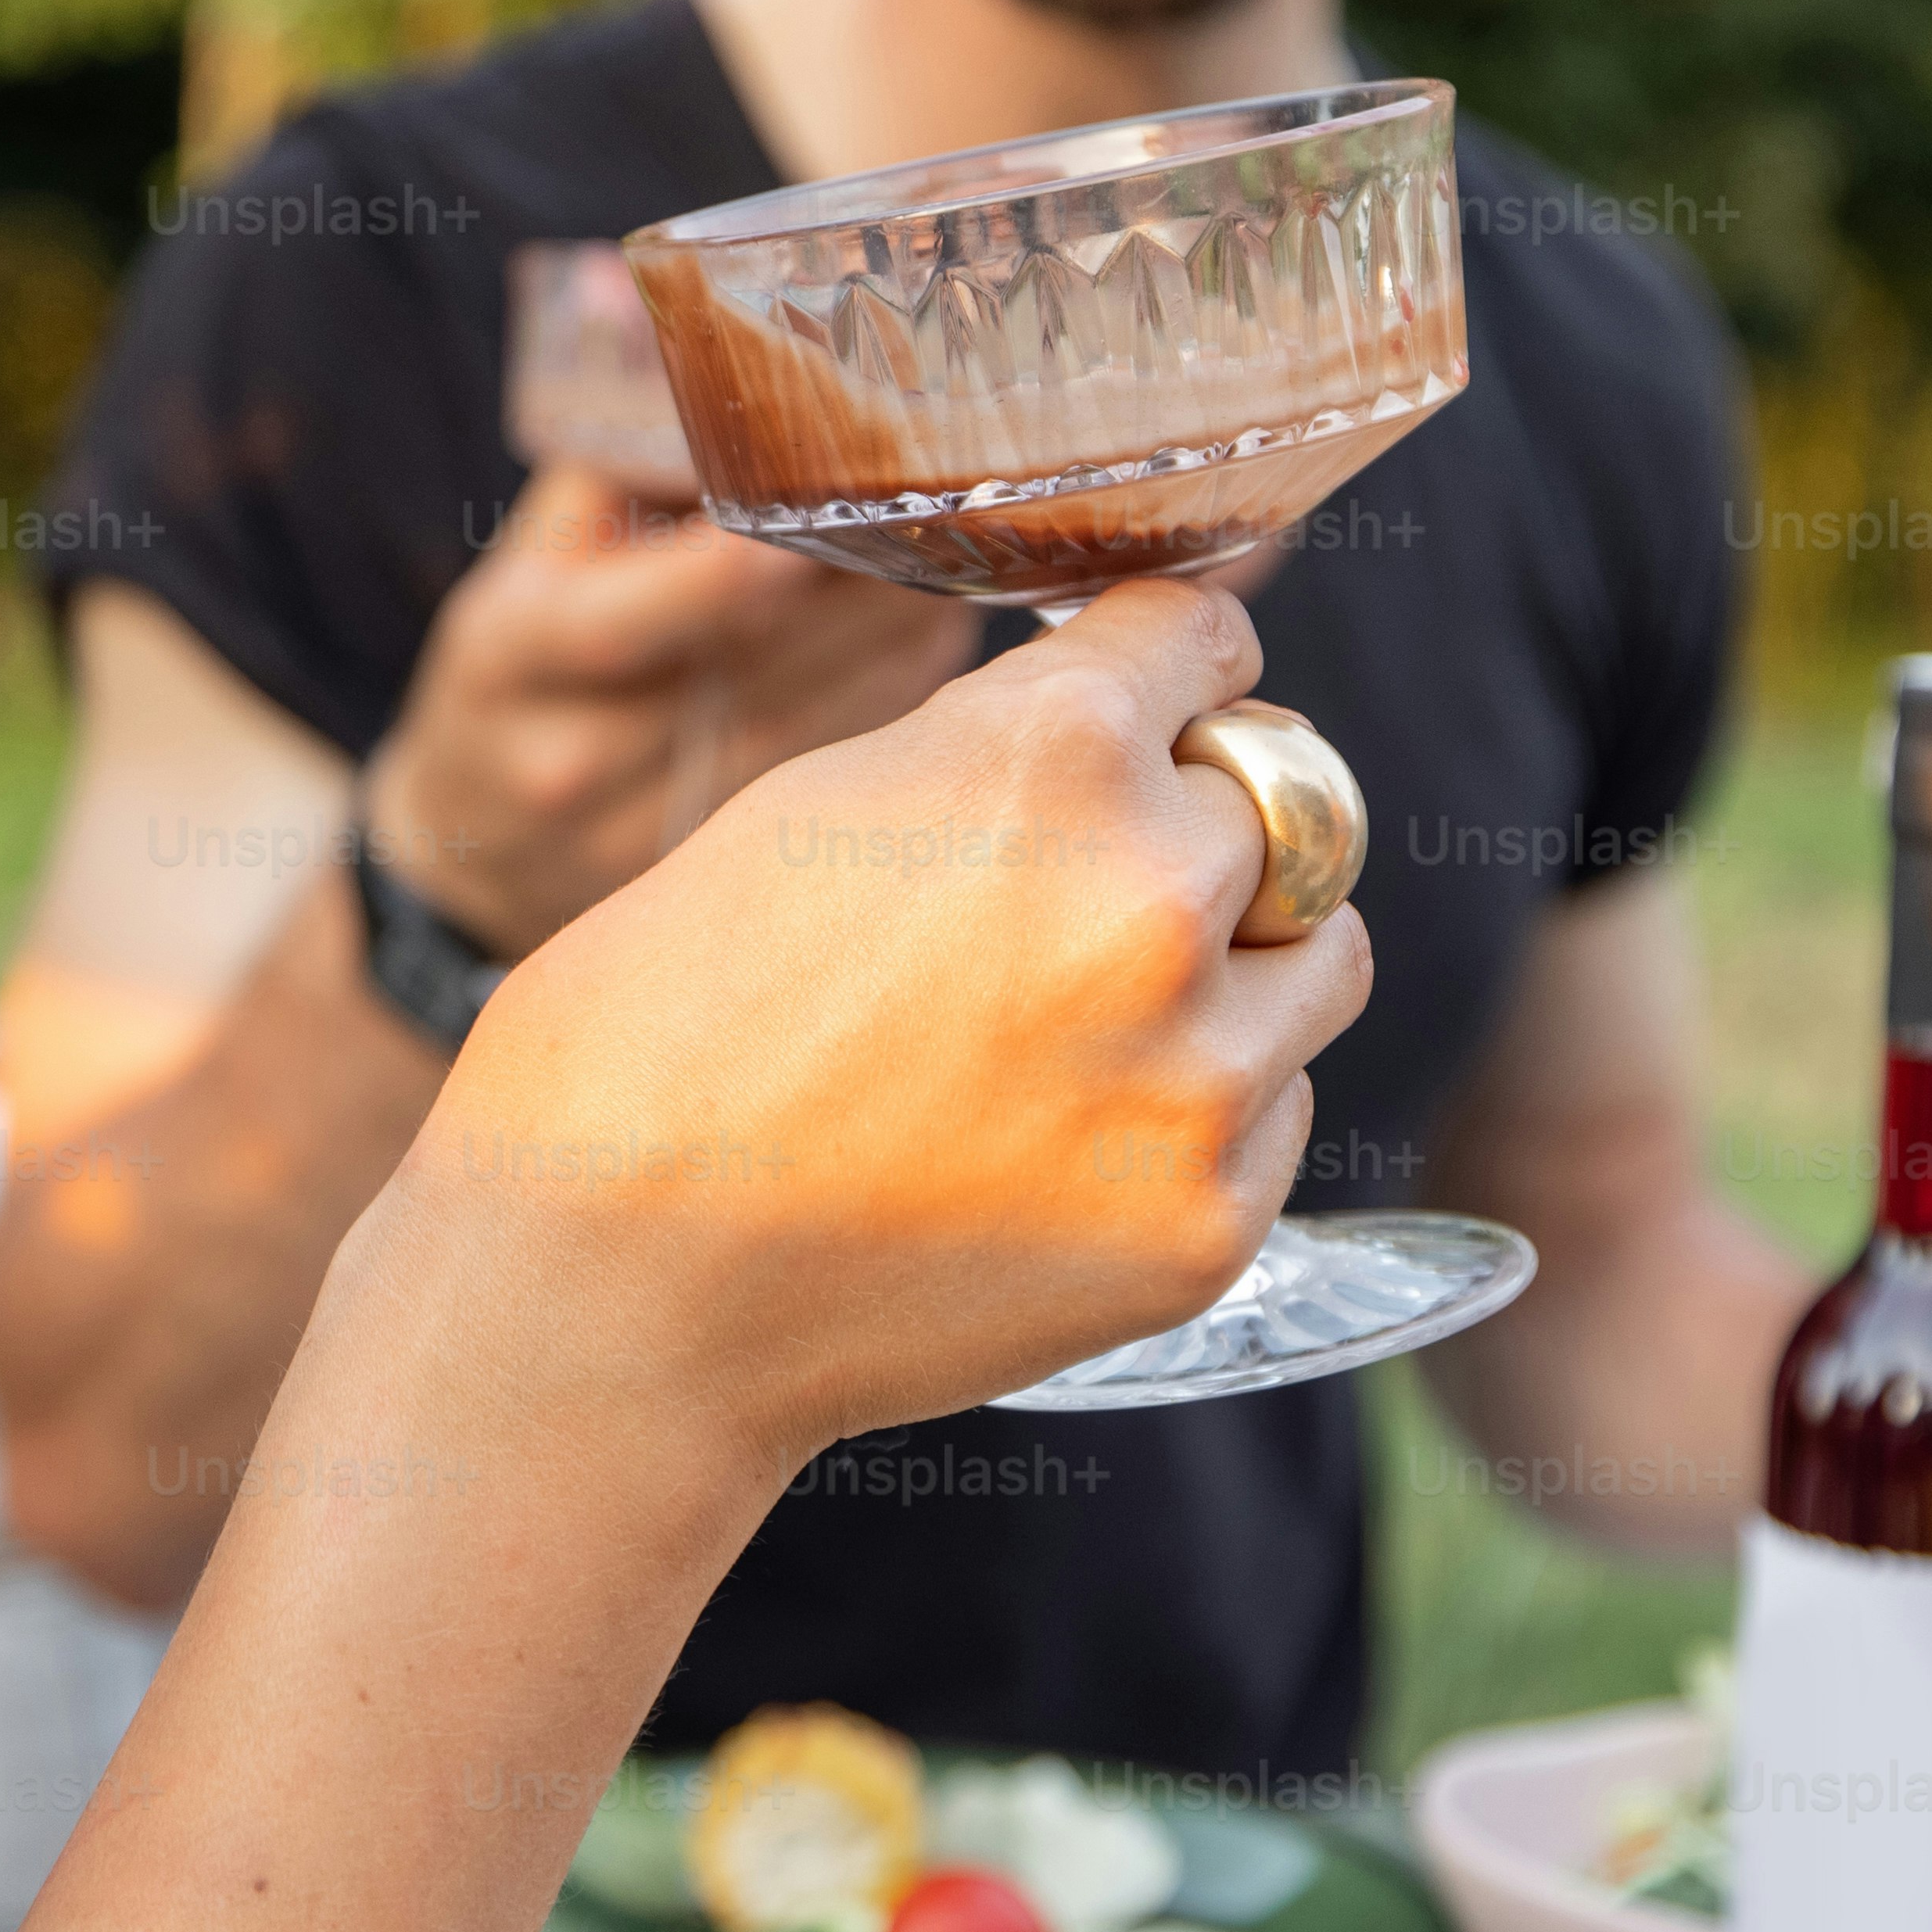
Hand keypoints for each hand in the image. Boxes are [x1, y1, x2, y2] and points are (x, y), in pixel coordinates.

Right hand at [359, 466, 978, 957]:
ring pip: (817, 729)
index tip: (836, 501)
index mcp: (510, 655)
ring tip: (972, 549)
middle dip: (860, 579)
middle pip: (751, 667)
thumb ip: (621, 463)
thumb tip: (713, 335)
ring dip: (905, 637)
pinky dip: (899, 703)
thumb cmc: (517, 671)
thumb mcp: (526, 558)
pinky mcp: (717, 882)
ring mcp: (647, 838)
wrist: (470, 858)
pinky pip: (833, 779)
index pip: (627, 619)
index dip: (736, 567)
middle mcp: (572, 760)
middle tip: (953, 494)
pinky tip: (943, 634)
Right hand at [398, 579, 1365, 1459]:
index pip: (1205, 640)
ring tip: (1097, 1017)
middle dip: (1198, 826)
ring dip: (1243, 965)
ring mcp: (1195, 1075)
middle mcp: (1153, 898)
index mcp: (1051, 752)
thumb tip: (1128, 721)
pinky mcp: (1207, 1224)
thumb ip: (998, 750)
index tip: (1170, 698)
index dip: (1174, 669)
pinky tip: (1068, 1135)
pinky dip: (1206, 1110)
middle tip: (1082, 897)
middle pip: (1285, 799)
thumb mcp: (813, 806)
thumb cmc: (657, 1034)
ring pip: (1322, 957)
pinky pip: (1280, 1111)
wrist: (609, 1292)